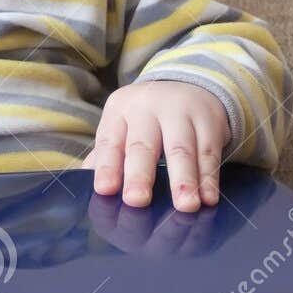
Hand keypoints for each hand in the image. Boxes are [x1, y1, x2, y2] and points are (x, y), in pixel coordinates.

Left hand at [83, 80, 227, 212]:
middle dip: (140, 175)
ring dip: (183, 180)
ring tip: (185, 206)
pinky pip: (209, 151)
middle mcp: (148, 107)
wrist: (188, 86)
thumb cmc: (146, 119)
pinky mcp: (208, 120)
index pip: (110, 142)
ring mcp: (181, 111)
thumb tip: (83, 186)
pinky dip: (209, 177)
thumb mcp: (122, 127)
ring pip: (181, 149)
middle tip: (137, 201)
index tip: (105, 190)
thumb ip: (106, 157)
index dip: (107, 167)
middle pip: (143, 145)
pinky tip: (208, 198)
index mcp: (119, 110)